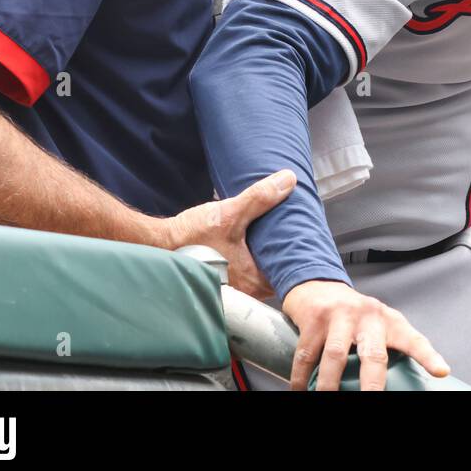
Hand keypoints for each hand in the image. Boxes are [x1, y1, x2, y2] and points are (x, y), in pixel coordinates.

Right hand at [162, 170, 296, 298]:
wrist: (160, 244)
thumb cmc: (190, 237)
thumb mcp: (229, 214)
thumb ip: (260, 198)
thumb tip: (288, 180)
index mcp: (254, 281)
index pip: (292, 275)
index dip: (303, 256)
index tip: (310, 238)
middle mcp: (248, 290)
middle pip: (281, 272)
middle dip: (289, 252)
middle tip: (300, 230)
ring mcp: (238, 286)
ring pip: (266, 269)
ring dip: (273, 252)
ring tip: (284, 231)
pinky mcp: (229, 278)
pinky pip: (253, 267)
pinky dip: (259, 254)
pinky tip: (262, 238)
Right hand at [282, 280, 450, 390]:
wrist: (317, 285)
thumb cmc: (352, 316)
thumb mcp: (376, 326)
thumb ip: (386, 347)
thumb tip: (398, 384)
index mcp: (389, 321)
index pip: (413, 340)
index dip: (428, 356)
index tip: (441, 371)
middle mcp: (368, 316)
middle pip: (374, 355)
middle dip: (373, 385)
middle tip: (372, 400)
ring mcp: (340, 316)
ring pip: (336, 357)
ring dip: (329, 386)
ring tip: (326, 398)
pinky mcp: (314, 319)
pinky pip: (306, 355)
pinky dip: (300, 378)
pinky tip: (299, 389)